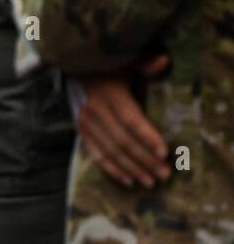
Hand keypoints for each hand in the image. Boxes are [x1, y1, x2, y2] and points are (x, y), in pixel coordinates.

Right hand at [67, 55, 170, 187]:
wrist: (78, 67)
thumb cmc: (110, 66)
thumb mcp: (127, 61)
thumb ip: (145, 64)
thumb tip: (164, 62)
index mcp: (109, 94)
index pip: (130, 119)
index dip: (147, 136)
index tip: (165, 153)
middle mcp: (95, 110)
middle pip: (122, 140)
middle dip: (144, 159)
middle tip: (165, 175)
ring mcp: (85, 122)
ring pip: (110, 151)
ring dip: (131, 168)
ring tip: (150, 182)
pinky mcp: (80, 130)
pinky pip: (95, 154)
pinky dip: (111, 169)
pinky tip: (128, 180)